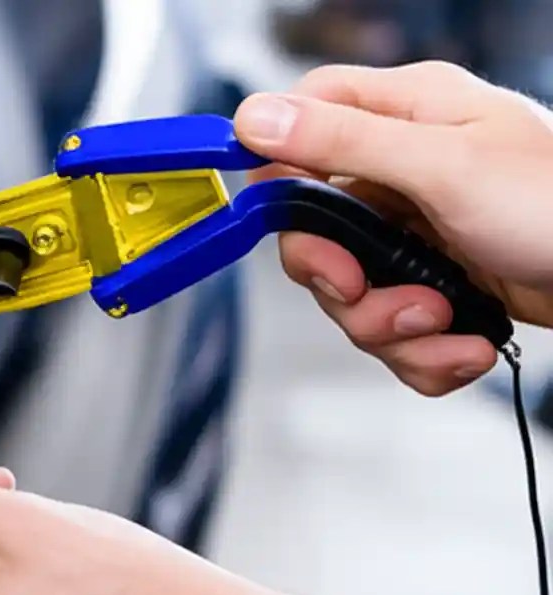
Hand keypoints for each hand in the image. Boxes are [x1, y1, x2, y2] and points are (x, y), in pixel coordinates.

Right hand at [234, 61, 552, 394]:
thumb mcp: (445, 167)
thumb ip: (343, 142)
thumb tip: (252, 116)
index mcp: (405, 116)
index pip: (303, 121)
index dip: (274, 168)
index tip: (269, 217)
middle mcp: (403, 173)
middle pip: (313, 230)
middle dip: (339, 281)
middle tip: (367, 291)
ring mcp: (419, 235)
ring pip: (350, 294)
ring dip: (390, 327)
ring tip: (445, 323)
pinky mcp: (437, 288)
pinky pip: (391, 332)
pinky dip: (423, 353)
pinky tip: (466, 343)